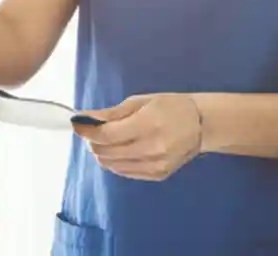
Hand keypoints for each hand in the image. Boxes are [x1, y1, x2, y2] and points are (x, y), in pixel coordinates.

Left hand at [73, 94, 203, 181]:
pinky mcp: (157, 176)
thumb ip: (112, 113)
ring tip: (106, 140)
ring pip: (112, 165)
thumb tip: (84, 118)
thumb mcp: (141, 101)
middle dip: (93, 141)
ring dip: (102, 152)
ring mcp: (155, 166)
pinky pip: (124, 172)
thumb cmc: (170, 106)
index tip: (76, 123)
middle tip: (93, 131)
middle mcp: (151, 149)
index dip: (87, 130)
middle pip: (106, 152)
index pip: (106, 135)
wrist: (201, 125)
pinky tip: (120, 149)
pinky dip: (115, 161)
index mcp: (147, 125)